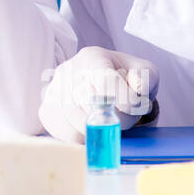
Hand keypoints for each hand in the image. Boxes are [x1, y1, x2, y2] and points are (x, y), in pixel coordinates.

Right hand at [39, 46, 159, 144]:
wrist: (101, 81)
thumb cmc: (124, 78)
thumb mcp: (144, 72)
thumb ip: (146, 78)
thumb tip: (136, 87)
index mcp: (92, 57)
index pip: (105, 81)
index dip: (124, 100)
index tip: (134, 107)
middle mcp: (68, 71)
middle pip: (91, 105)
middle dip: (115, 118)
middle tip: (122, 117)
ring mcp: (53, 91)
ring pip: (77, 122)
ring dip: (99, 130)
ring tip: (106, 121)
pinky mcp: (48, 110)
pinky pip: (64, 133)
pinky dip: (82, 137)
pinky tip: (91, 128)